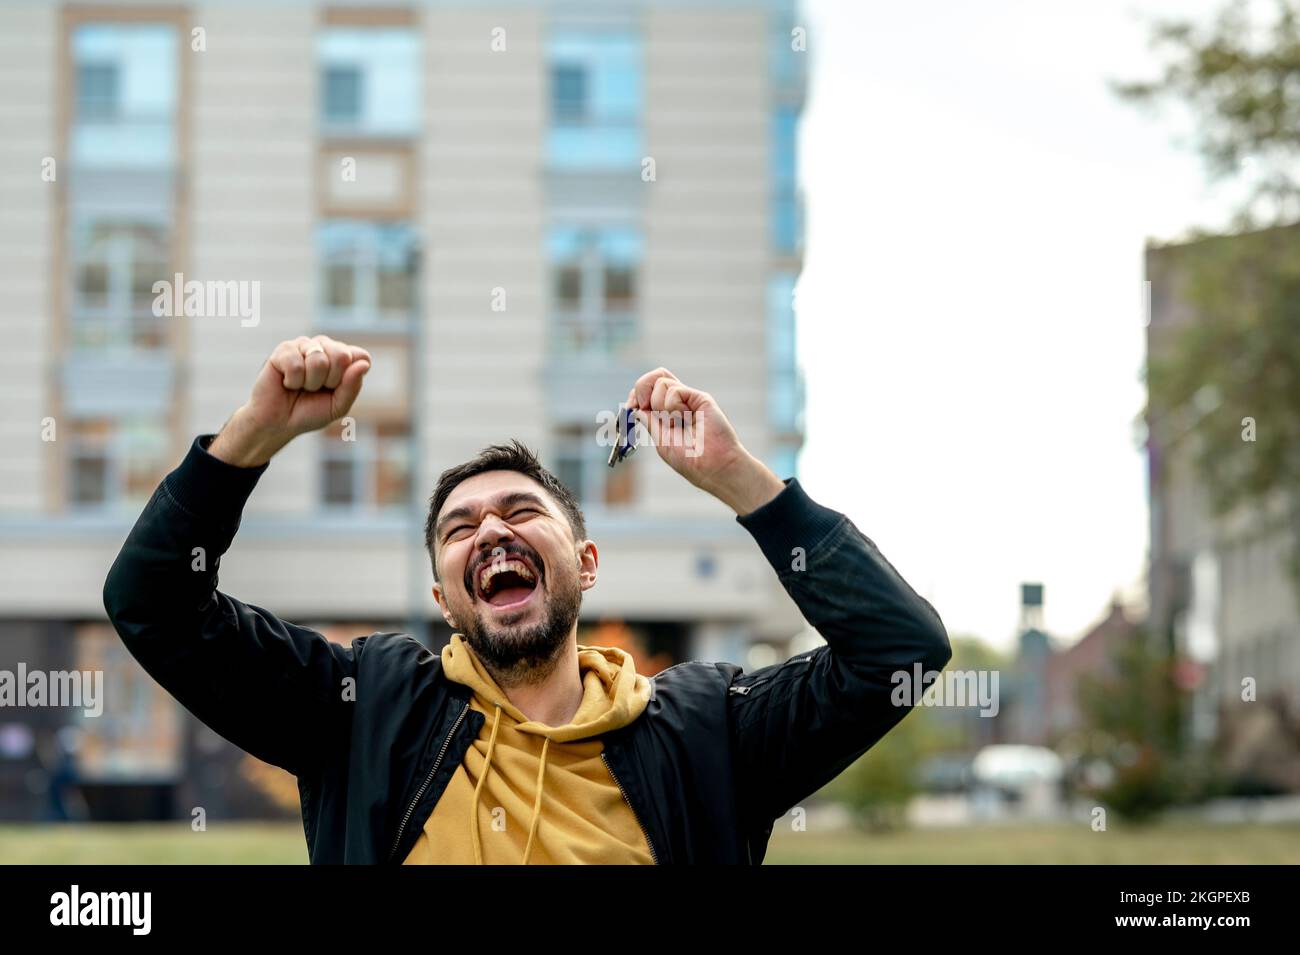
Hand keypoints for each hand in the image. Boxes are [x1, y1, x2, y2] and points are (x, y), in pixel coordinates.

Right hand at [209, 335, 371, 466]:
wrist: (277, 423)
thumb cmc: (309, 412)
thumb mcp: (338, 406)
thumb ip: (352, 386)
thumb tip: (363, 364)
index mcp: (343, 358)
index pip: (361, 356)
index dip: (350, 377)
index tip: (335, 390)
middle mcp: (325, 347)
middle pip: (342, 355)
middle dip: (330, 381)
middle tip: (316, 389)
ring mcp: (304, 345)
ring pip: (319, 360)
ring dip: (310, 382)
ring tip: (301, 386)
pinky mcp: (284, 349)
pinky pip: (296, 364)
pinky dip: (292, 381)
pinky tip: (287, 382)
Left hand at [626, 368, 784, 514]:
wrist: (712, 465)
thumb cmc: (690, 460)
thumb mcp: (661, 439)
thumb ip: (649, 421)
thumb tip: (636, 407)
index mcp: (666, 414)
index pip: (647, 391)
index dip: (636, 394)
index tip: (631, 406)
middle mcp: (677, 404)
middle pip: (654, 378)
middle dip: (641, 388)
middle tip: (643, 406)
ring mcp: (688, 399)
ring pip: (661, 382)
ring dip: (659, 405)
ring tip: (674, 422)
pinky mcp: (699, 397)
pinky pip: (674, 390)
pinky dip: (672, 406)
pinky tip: (685, 419)